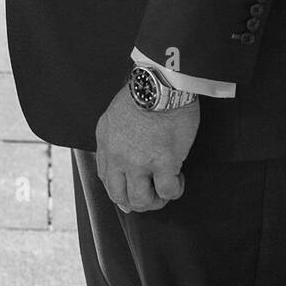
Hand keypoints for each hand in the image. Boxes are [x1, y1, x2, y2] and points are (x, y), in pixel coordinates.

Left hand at [94, 85, 199, 212]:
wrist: (160, 83)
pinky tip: (179, 179)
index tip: (128, 196)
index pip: (106, 178)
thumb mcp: (115, 114)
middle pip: (120, 195)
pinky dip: (175, 190)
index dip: (118, 191)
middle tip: (150, 196)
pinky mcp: (164, 163)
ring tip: (165, 191)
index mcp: (106, 142)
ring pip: (141, 200)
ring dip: (155, 200)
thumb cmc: (143, 91)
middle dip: (135, 202)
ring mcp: (140, 162)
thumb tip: (123, 159)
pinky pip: (168, 191)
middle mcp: (118, 156)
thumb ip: (115, 137)